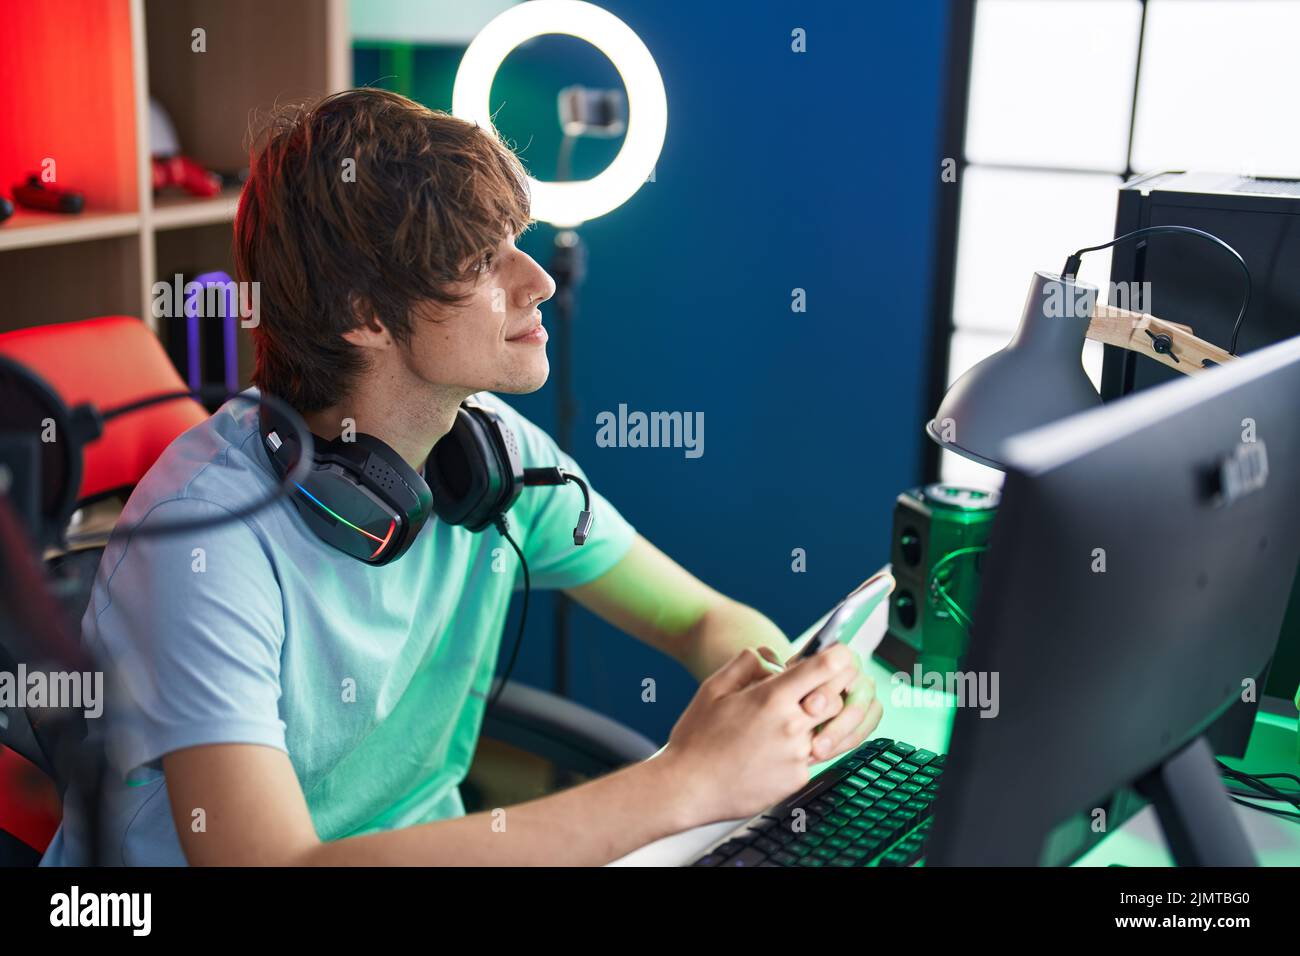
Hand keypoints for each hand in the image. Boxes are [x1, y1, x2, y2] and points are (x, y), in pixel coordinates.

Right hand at [659, 646, 859, 825]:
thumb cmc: (697, 738)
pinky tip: (768, 753)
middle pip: (835, 699)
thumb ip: (745, 664)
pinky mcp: (797, 779)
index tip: (840, 655)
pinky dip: (797, 751)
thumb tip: (768, 655)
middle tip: (807, 693)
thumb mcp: (713, 688)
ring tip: (775, 729)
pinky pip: (810, 757)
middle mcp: (791, 725)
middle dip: (828, 692)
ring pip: (825, 730)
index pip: (824, 668)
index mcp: (772, 698)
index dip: (838, 657)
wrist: (688, 788)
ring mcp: (797, 755)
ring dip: (811, 723)